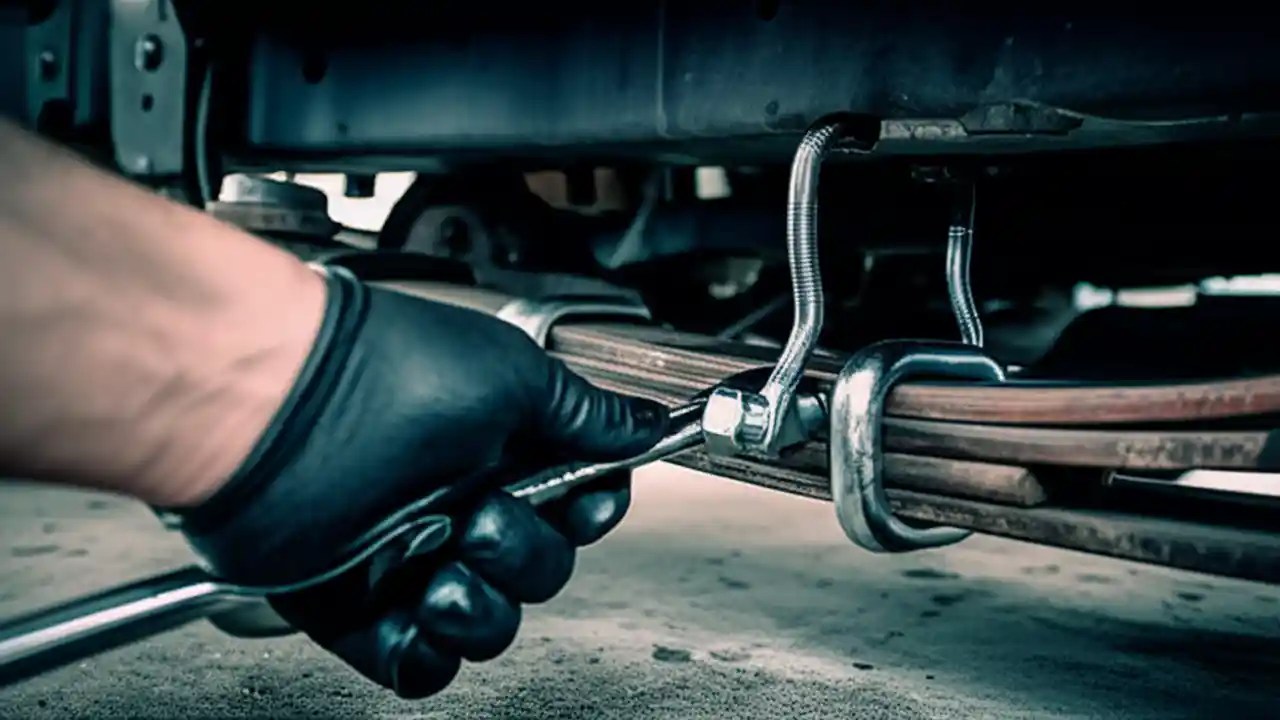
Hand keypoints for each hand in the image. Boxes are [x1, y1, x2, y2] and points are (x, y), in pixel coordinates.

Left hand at [163, 266, 667, 696]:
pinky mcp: (362, 609)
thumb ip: (584, 414)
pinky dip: (427, 654)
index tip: (584, 504)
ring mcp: (413, 559)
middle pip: (542, 569)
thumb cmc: (384, 374)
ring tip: (439, 575)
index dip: (590, 511)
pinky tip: (415, 612)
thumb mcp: (510, 376)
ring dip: (481, 611)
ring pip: (491, 625)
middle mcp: (461, 502)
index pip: (577, 500)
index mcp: (502, 447)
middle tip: (481, 518)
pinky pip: (419, 665)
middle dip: (525, 555)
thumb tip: (642, 422)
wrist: (270, 408)